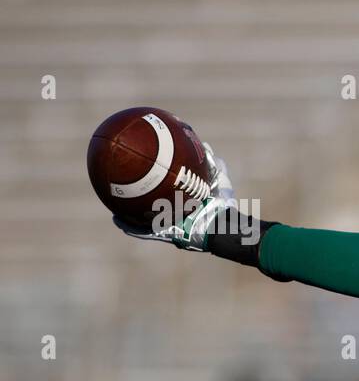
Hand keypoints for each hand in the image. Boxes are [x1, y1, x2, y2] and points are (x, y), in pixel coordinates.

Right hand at [113, 143, 236, 250]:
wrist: (222, 223)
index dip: (153, 185)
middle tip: (122, 188)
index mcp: (181, 203)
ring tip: (113, 208)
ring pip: (142, 221)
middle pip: (151, 206)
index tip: (143, 175)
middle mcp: (173, 214)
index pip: (164, 194)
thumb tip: (203, 144)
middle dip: (137, 198)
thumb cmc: (222, 203)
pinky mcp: (166, 235)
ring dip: (128, 216)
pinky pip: (144, 232)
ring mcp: (168, 226)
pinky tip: (118, 220)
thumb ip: (210, 163)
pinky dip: (131, 227)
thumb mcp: (217, 178)